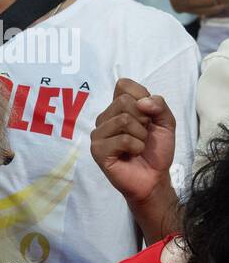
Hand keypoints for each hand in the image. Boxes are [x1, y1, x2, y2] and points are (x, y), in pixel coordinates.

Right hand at [90, 78, 176, 204]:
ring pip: (123, 120)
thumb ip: (159, 105)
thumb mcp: (166, 122)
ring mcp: (98, 134)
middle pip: (124, 101)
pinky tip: (133, 154)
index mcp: (117, 108)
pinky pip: (122, 139)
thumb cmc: (156, 150)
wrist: (154, 177)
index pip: (123, 85)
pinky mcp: (98, 150)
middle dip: (143, 119)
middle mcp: (105, 118)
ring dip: (141, 135)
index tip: (148, 114)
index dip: (141, 96)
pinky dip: (136, 147)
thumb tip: (142, 102)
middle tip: (144, 134)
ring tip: (139, 145)